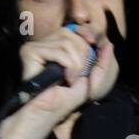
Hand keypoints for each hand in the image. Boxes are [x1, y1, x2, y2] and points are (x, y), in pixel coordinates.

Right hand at [0, 26, 114, 138]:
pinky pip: (58, 51)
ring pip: (67, 42)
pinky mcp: (29, 51)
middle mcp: (45, 42)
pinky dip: (67, 66)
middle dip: (83, 56)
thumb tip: (108, 43)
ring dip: (76, 64)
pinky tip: (64, 79)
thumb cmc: (69, 97)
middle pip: (72, 34)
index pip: (74, 28)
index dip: (87, 33)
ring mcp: (35, 46)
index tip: (94, 44)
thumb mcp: (93, 78)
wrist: (52, 110)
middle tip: (78, 76)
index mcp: (58, 44)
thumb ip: (103, 60)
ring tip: (71, 79)